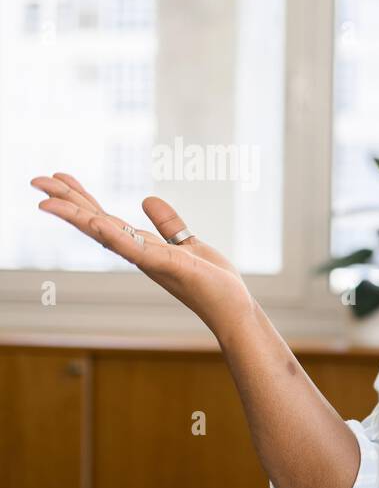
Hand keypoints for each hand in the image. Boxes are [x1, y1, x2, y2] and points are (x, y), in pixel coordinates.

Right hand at [32, 173, 256, 336]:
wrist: (233, 309)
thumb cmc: (212, 282)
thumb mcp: (188, 243)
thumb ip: (168, 224)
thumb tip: (147, 199)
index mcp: (142, 246)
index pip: (104, 218)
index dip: (81, 199)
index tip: (58, 178)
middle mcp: (139, 254)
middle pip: (96, 223)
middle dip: (67, 202)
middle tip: (37, 180)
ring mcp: (149, 260)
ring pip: (106, 234)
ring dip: (76, 217)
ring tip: (47, 201)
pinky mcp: (167, 265)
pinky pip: (135, 249)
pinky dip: (114, 235)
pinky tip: (94, 221)